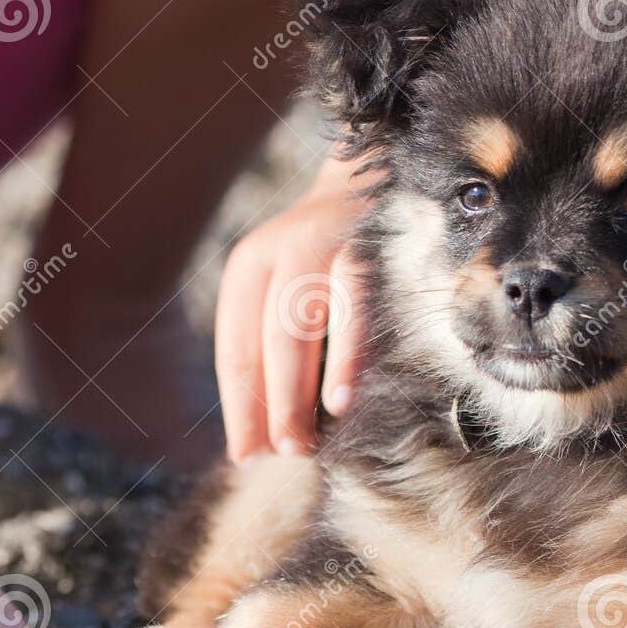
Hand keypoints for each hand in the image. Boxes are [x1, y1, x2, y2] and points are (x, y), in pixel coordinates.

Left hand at [215, 161, 367, 460]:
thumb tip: (268, 435)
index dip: (239, 407)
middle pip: (266, 341)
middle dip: (271, 405)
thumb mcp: (296, 286)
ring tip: (304, 443)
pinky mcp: (367, 242)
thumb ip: (281, 343)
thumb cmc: (342, 255)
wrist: (391, 171)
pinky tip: (342, 398)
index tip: (246, 456)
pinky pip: (352, 308)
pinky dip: (345, 358)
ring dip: (299, 391)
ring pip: (300, 326)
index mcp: (251, 266)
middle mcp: (281, 250)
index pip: (236, 348)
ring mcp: (325, 242)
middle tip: (282, 454)